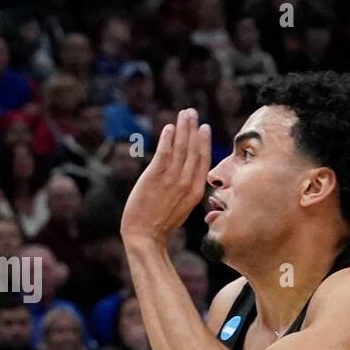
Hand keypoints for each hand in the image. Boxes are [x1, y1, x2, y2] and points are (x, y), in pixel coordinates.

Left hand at [120, 109, 210, 247]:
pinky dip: (168, 138)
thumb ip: (187, 190)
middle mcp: (186, 182)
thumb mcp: (183, 208)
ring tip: (184, 114)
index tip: (204, 127)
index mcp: (196, 191)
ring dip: (183, 128)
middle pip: (193, 149)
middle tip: (192, 112)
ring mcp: (171, 179)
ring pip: (181, 148)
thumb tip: (188, 176)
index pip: (203, 160)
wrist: (145, 237)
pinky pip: (164, 152)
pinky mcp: (155, 177)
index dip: (204, 142)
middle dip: (193, 128)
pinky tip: (169, 127)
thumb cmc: (161, 226)